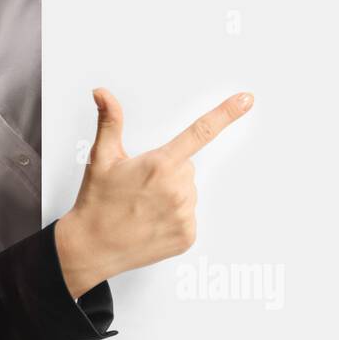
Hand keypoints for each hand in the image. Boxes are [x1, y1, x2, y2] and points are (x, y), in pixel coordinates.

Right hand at [54, 87, 254, 296]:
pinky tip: (151, 222)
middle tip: (139, 187)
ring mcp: (184, 215)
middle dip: (167, 171)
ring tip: (142, 207)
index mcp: (159, 164)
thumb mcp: (101, 157)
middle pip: (186, 167)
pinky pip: (189, 215)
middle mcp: (177, 189)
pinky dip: (173, 217)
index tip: (247, 99)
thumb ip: (110, 120)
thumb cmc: (96, 200)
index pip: (200, 132)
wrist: (92, 247)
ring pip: (188, 191)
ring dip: (171, 195)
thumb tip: (102, 92)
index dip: (226, 114)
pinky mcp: (188, 235)